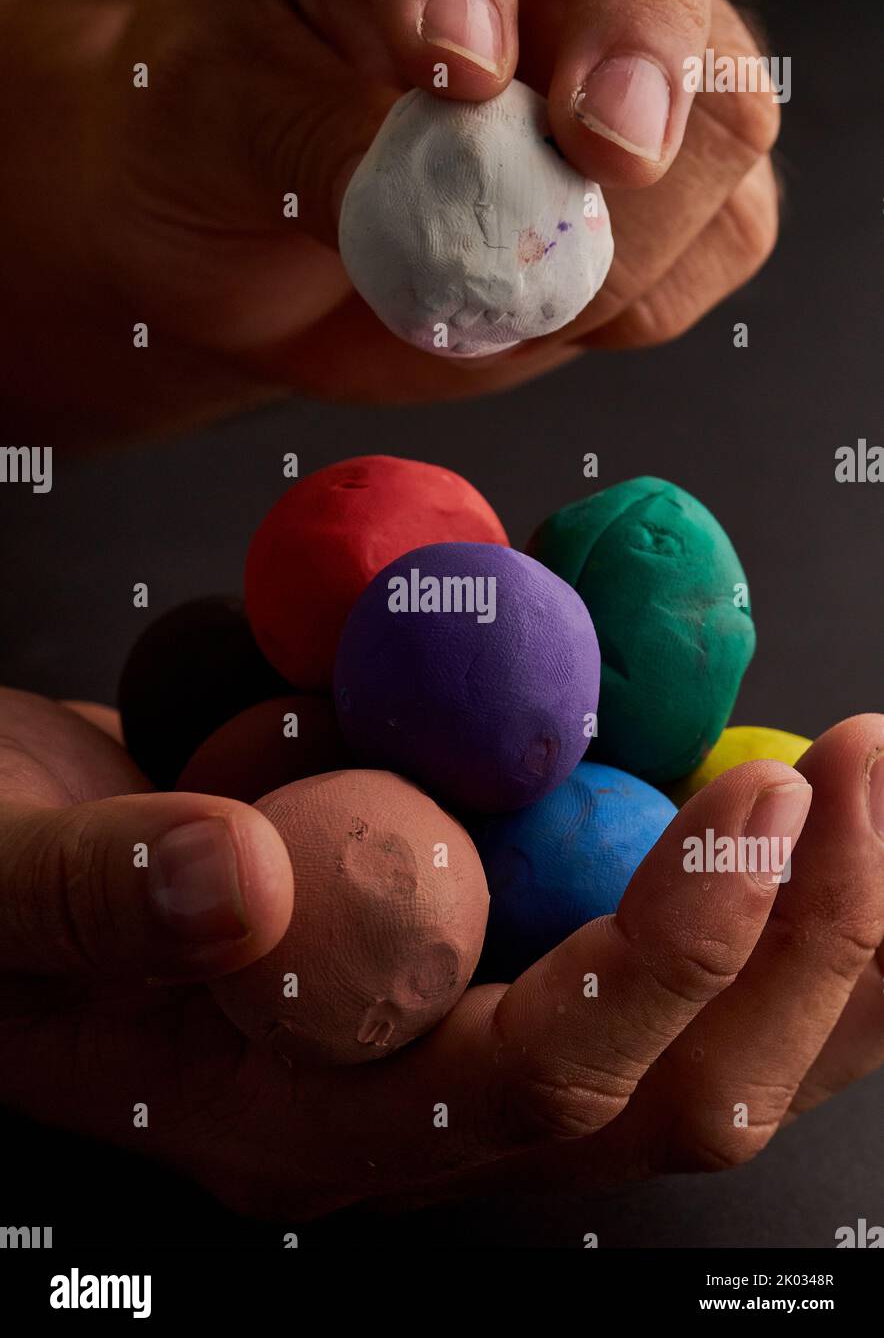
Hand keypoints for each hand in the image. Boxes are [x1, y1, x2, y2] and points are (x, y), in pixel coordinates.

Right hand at [3, 687, 880, 1220]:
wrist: (4, 861)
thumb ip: (94, 894)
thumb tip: (242, 875)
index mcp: (297, 1116)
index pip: (532, 1077)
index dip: (665, 954)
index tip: (749, 794)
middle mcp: (406, 1104)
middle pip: (667, 1098)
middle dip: (801, 950)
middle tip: (861, 769)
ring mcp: (458, 1035)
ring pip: (700, 1051)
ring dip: (821, 934)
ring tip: (883, 780)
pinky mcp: (484, 955)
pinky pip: (658, 955)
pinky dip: (759, 892)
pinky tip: (803, 798)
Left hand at [4, 0, 779, 438]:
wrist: (246, 241)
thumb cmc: (221, 137)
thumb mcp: (226, 114)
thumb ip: (332, 136)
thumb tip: (451, 174)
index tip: (451, 63)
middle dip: (648, 52)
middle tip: (600, 153)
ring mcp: (622, 80)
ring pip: (724, 119)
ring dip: (631, 230)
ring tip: (500, 280)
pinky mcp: (664, 198)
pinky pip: (725, 236)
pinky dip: (646, 296)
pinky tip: (547, 307)